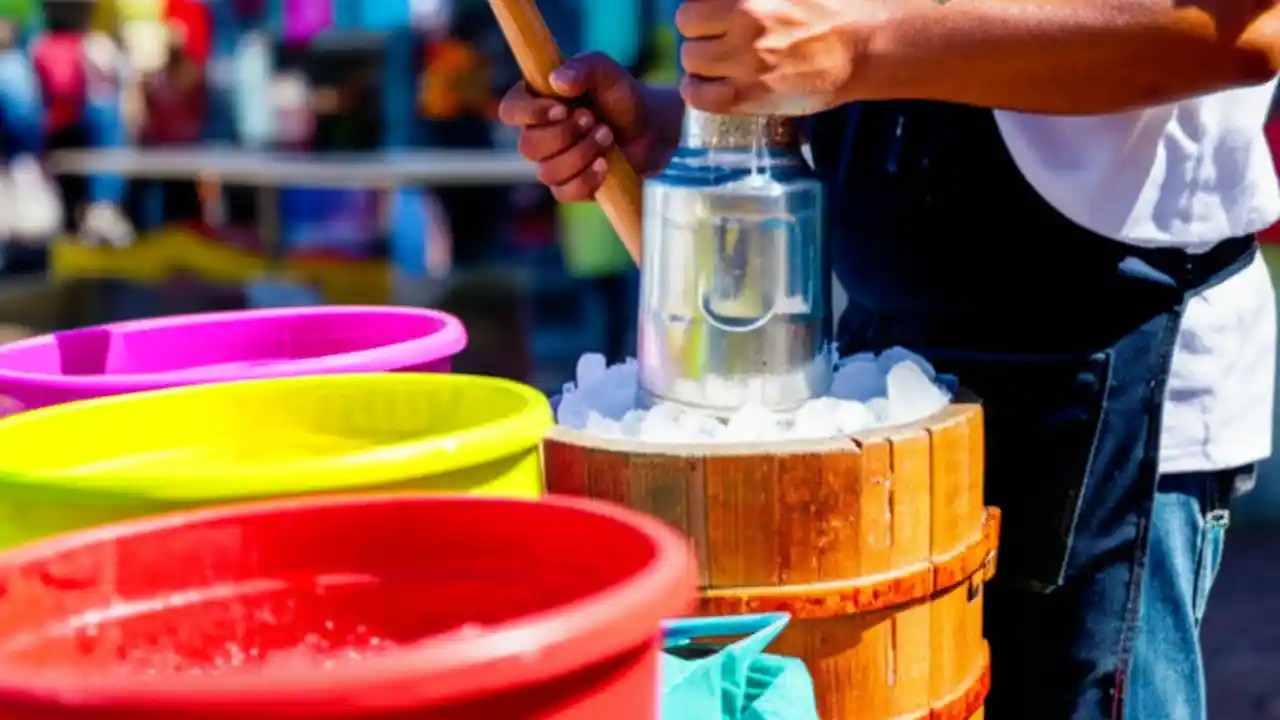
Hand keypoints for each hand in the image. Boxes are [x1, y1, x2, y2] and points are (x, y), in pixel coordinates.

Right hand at [498, 52, 677, 201]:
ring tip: (607, 135)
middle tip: (593, 119)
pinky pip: (564, 193)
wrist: (652, 130)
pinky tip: (605, 164)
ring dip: (582, 153)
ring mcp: (553, 163)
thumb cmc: (623, 97)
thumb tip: (557, 81)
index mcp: (537, 103)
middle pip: (528, 146)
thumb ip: (584, 68)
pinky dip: (587, 179)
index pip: (510, 111)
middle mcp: (539, 134)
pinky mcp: (570, 187)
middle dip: (565, 134)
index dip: (530, 114)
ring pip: (547, 172)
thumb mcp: (607, 73)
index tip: (562, 108)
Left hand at [676, 0, 905, 114]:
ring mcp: (746, 61)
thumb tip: (725, 4)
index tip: (712, 16)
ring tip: (715, 63)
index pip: (693, 0)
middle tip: (715, 38)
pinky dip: (696, 92)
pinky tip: (702, 86)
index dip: (702, 9)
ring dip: (699, 61)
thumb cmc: (832, 6)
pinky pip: (701, 96)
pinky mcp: (750, 95)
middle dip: (699, 31)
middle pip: (686, 25)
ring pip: (691, 61)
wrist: (863, 45)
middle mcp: (744, 21)